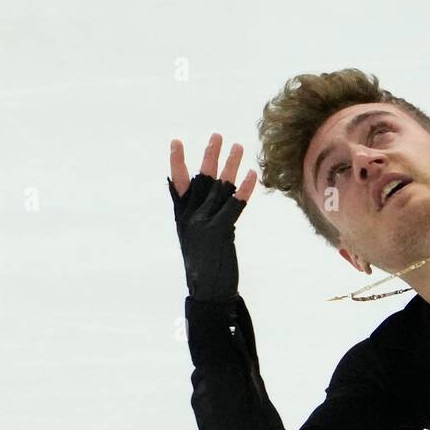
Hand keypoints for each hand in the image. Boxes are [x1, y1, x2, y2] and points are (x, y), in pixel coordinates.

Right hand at [167, 133, 258, 300]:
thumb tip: (212, 205)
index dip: (178, 164)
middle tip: (218, 135)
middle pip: (202, 180)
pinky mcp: (220, 232)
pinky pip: (234, 206)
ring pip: (220, 188)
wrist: (207, 293)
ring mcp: (204, 223)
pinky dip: (244, 189)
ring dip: (230, 165)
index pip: (179, 185)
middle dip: (210, 156)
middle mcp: (192, 217)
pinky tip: (252, 174)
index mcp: (183, 218)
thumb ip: (201, 220)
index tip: (176, 143)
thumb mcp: (197, 242)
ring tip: (238, 147)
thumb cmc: (205, 270)